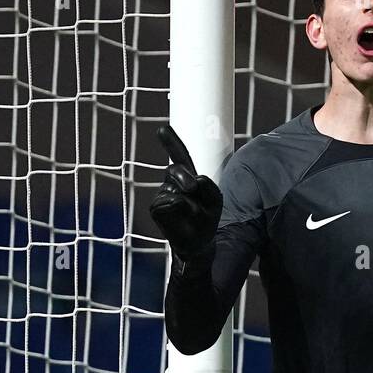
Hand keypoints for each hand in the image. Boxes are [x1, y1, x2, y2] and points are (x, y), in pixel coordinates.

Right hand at [149, 123, 222, 261]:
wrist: (198, 242)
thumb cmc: (207, 217)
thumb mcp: (216, 199)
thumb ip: (207, 187)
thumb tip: (183, 190)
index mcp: (187, 175)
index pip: (179, 155)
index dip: (171, 142)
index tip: (162, 129)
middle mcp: (172, 182)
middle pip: (176, 169)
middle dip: (184, 176)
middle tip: (192, 188)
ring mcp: (162, 193)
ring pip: (175, 189)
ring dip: (190, 202)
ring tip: (194, 214)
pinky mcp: (156, 207)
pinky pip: (170, 202)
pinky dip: (182, 210)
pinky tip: (184, 219)